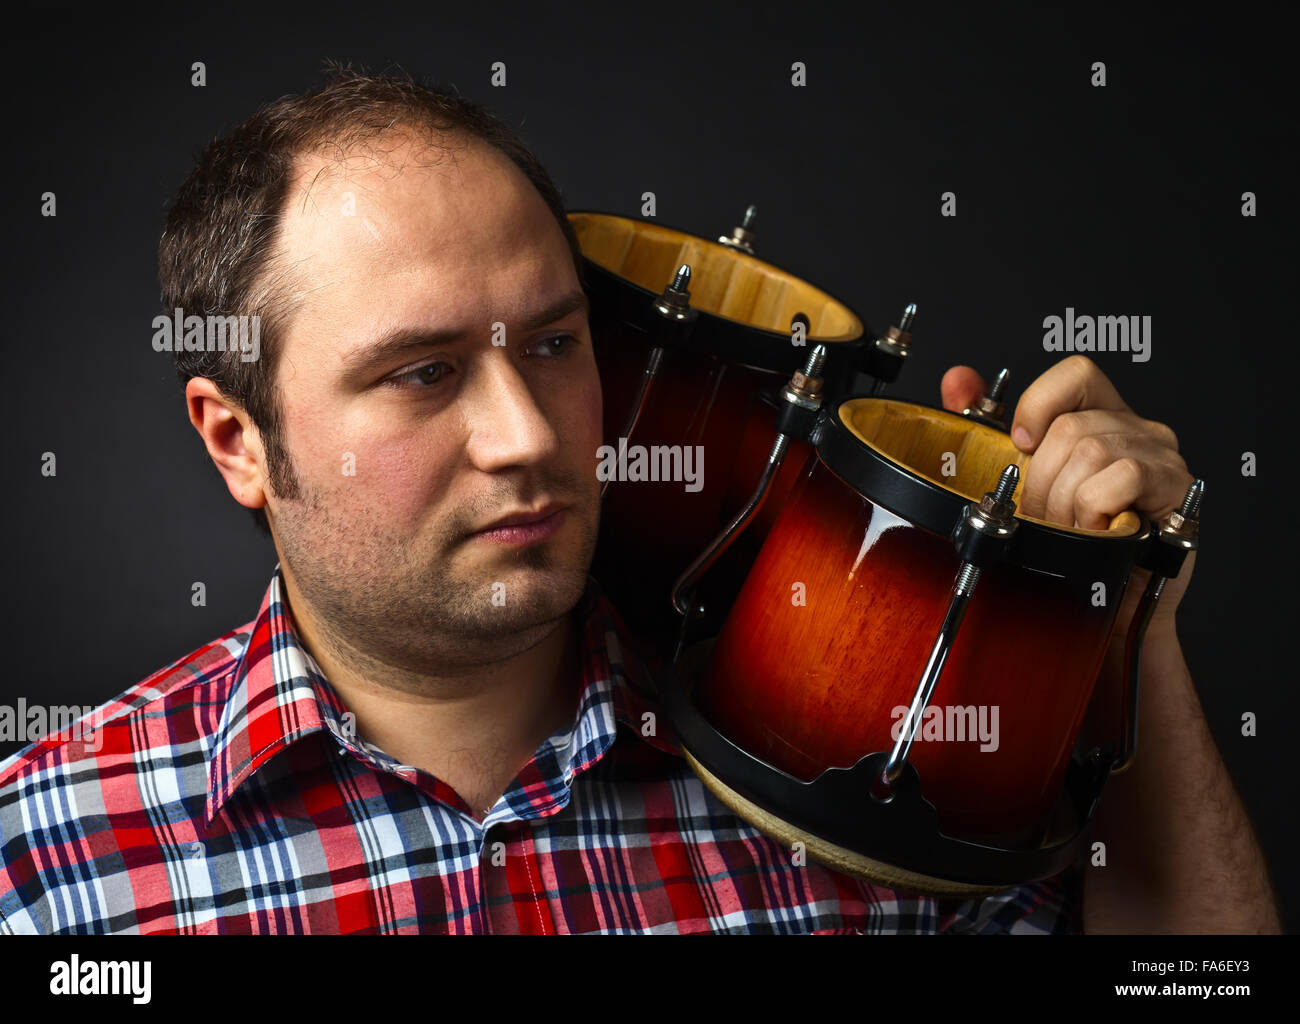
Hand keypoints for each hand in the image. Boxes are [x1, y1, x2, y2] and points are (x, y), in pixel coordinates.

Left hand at [940, 356, 1195, 639]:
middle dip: (1040, 480)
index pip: (1076, 374)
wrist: (1104, 607)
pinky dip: (1093, 510)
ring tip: (1067, 529)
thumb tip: (955, 381)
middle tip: (1043, 516)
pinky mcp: (1174, 490)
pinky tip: (1094, 533)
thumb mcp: (1019, 480)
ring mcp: (1161, 459)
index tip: (1019, 446)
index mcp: (1102, 418)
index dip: (1039, 404)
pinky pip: (1121, 478)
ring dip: (1064, 502)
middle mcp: (1138, 431)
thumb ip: (984, 424)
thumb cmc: (1065, 545)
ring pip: (1091, 452)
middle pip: (1071, 426)